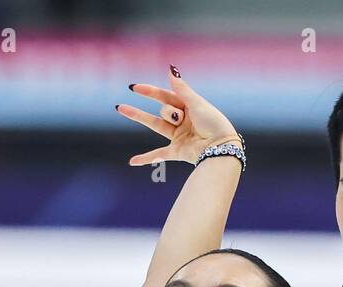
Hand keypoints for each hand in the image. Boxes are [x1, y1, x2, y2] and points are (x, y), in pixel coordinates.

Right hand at [115, 68, 238, 166]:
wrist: (220, 147)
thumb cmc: (213, 122)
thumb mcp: (196, 103)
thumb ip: (181, 89)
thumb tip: (170, 69)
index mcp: (189, 107)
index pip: (165, 96)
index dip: (150, 92)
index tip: (135, 88)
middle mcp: (183, 121)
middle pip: (163, 111)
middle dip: (146, 107)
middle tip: (121, 106)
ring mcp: (178, 137)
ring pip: (158, 125)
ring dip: (142, 118)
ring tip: (122, 109)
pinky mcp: (177, 152)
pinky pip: (159, 155)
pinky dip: (146, 159)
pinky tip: (132, 161)